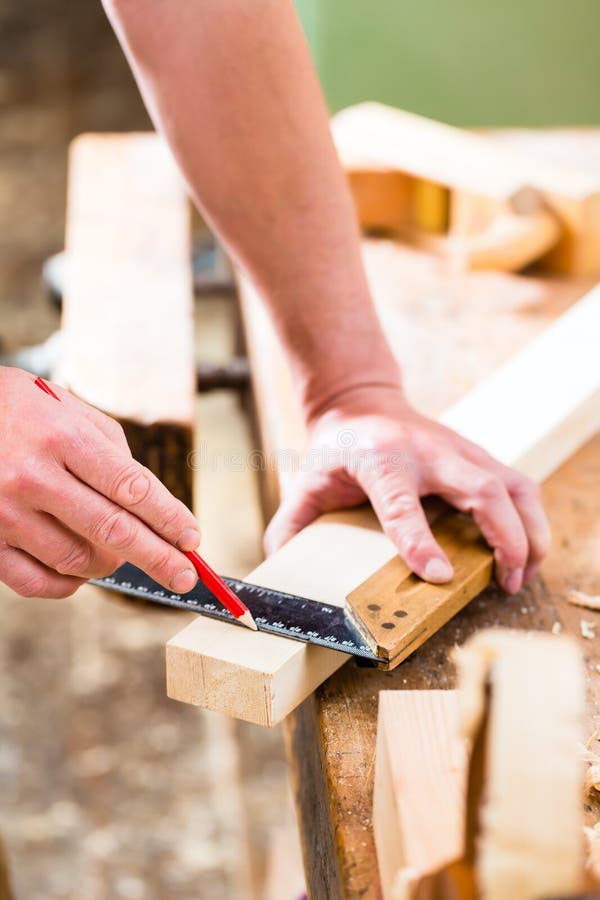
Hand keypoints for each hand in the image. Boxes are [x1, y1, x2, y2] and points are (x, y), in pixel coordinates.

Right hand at [0, 367, 200, 597]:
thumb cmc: (21, 408)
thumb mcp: (70, 409)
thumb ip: (112, 453)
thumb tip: (149, 505)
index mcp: (62, 437)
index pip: (131, 488)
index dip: (169, 518)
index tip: (192, 539)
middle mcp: (32, 476)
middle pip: (112, 530)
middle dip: (158, 557)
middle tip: (185, 576)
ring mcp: (4, 512)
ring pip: (76, 561)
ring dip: (109, 565)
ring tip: (120, 556)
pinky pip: (34, 582)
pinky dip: (66, 586)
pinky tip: (81, 574)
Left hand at [264, 384, 550, 593]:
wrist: (363, 403)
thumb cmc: (337, 449)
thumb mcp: (306, 482)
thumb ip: (291, 524)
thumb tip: (281, 566)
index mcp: (381, 461)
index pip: (403, 505)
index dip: (420, 541)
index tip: (440, 576)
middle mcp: (428, 453)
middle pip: (482, 491)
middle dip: (505, 538)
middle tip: (506, 581)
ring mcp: (459, 451)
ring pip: (514, 486)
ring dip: (529, 532)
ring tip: (523, 572)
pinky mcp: (478, 455)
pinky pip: (519, 485)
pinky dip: (531, 518)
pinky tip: (526, 549)